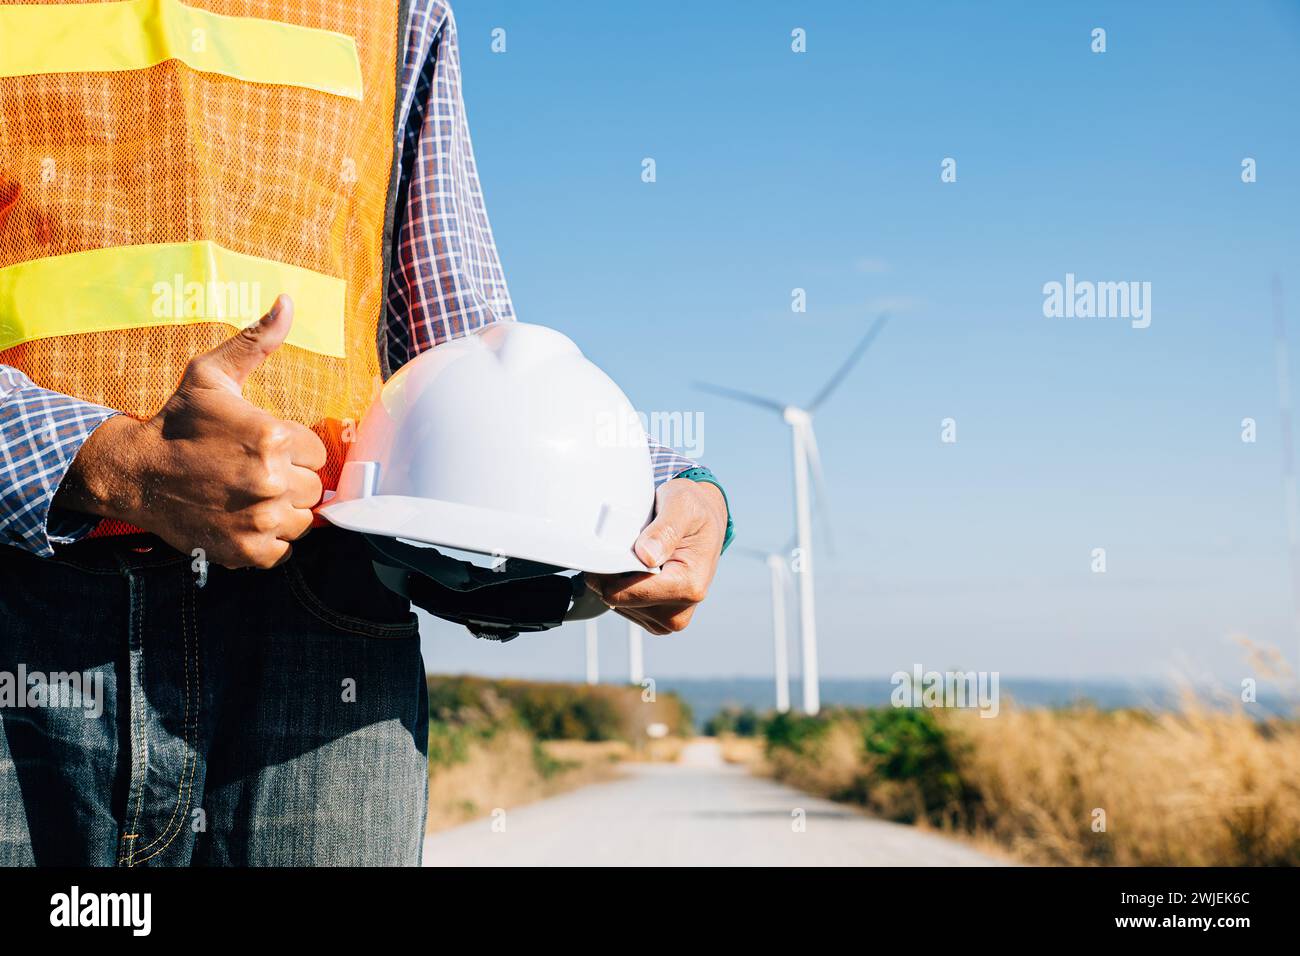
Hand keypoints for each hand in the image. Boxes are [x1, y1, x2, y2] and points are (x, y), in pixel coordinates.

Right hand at [56, 295, 326, 568]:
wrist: (135, 473)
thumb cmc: (177, 421)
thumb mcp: (212, 374)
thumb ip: (256, 342)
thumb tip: (287, 301)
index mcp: (272, 437)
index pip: (318, 451)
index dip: (294, 448)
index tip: (265, 446)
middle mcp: (271, 482)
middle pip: (315, 487)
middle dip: (292, 478)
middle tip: (255, 471)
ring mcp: (260, 521)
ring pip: (304, 520)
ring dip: (284, 509)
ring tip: (250, 494)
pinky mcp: (249, 552)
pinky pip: (284, 549)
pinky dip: (269, 539)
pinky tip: (244, 518)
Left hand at [585, 477, 727, 633]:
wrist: (705, 524)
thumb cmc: (695, 514)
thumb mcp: (683, 506)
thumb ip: (665, 530)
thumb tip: (646, 556)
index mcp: (687, 587)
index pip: (622, 593)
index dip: (607, 569)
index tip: (609, 545)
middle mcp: (679, 611)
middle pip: (616, 600)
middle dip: (614, 572)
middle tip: (630, 545)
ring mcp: (667, 619)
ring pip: (616, 603)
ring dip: (618, 577)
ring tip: (638, 554)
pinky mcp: (657, 619)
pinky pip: (622, 605)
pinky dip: (621, 584)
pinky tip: (637, 566)